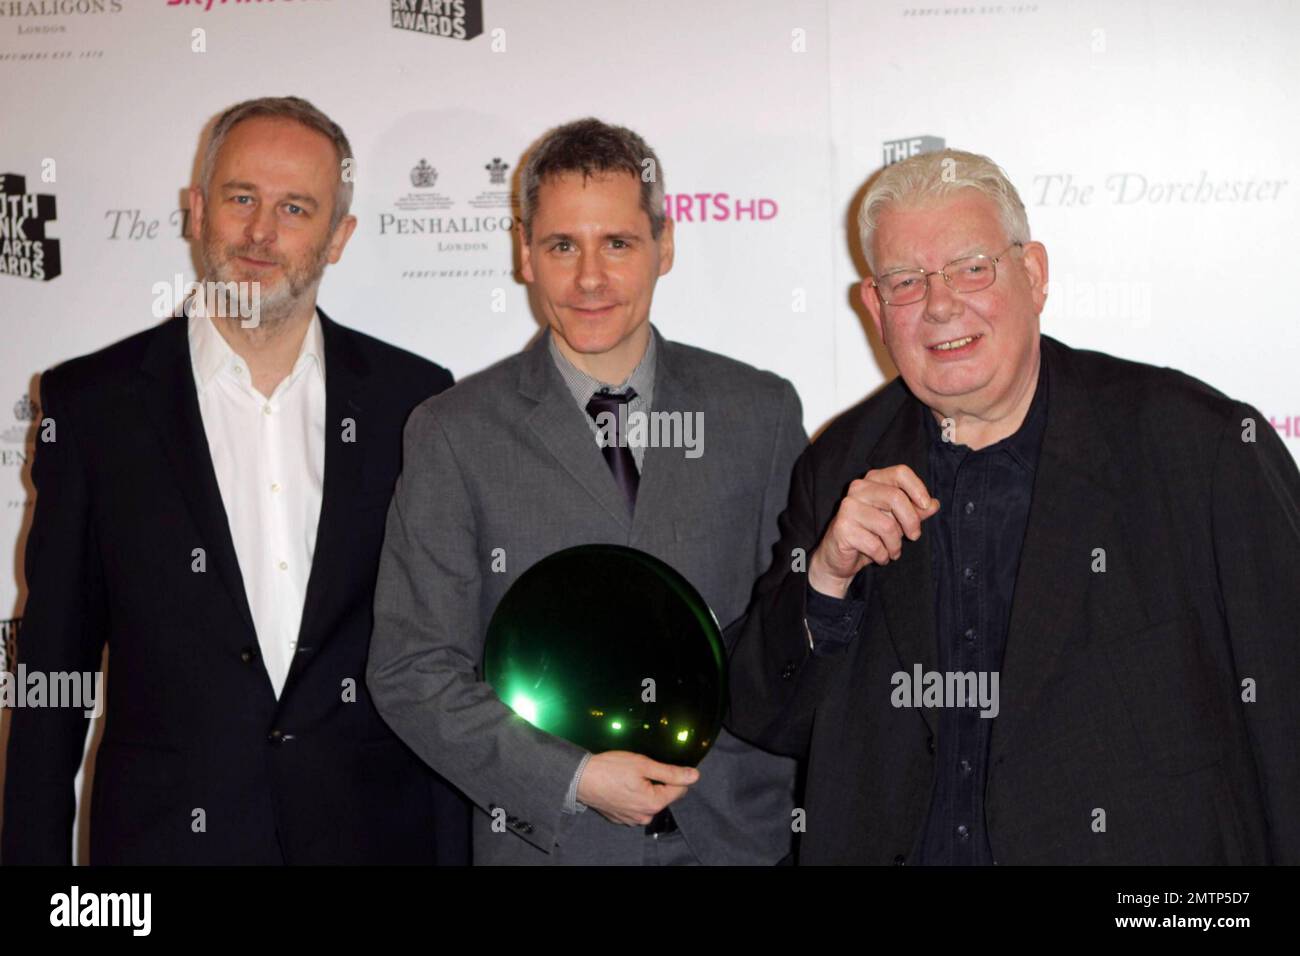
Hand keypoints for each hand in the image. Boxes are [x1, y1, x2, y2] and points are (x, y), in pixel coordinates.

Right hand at [575, 751, 699, 826]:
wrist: (580, 778)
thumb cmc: (611, 768)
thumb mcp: (643, 764)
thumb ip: (670, 772)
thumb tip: (695, 776)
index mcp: (654, 803)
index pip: (680, 789)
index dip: (673, 774)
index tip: (656, 765)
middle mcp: (645, 816)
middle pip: (664, 796)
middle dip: (658, 782)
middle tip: (640, 769)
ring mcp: (632, 819)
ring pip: (650, 801)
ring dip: (645, 789)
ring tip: (629, 776)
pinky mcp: (621, 818)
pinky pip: (636, 806)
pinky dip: (633, 796)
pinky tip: (622, 785)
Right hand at [808, 464, 939, 597]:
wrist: (839, 558)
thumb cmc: (870, 535)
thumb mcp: (897, 521)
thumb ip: (915, 511)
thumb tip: (934, 504)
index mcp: (873, 481)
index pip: (900, 472)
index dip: (917, 488)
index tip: (926, 506)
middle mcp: (858, 489)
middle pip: (896, 498)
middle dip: (911, 522)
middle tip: (914, 536)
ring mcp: (848, 507)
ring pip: (887, 525)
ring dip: (895, 545)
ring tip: (892, 551)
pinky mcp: (842, 528)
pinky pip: (875, 544)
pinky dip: (883, 556)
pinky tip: (879, 557)